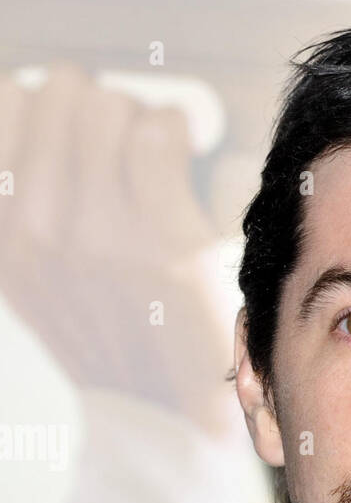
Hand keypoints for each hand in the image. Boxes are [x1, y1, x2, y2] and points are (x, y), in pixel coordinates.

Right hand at [0, 63, 239, 436]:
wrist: (162, 408)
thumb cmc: (108, 331)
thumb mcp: (33, 274)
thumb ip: (15, 203)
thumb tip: (22, 103)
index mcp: (1, 237)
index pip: (6, 103)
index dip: (47, 108)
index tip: (76, 138)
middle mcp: (36, 234)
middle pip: (63, 93)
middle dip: (99, 107)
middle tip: (122, 143)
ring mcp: (98, 237)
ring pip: (112, 108)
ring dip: (137, 119)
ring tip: (150, 156)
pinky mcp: (162, 241)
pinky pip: (157, 132)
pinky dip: (173, 129)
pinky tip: (179, 150)